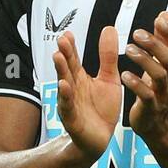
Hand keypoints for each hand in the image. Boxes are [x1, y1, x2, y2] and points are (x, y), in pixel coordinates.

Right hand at [53, 26, 120, 159]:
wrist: (100, 140)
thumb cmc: (102, 109)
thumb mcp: (109, 79)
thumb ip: (108, 57)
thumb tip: (109, 28)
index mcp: (80, 78)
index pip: (73, 59)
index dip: (71, 47)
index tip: (68, 33)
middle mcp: (72, 89)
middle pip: (67, 69)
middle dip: (64, 55)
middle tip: (61, 40)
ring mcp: (71, 104)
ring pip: (64, 86)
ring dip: (61, 72)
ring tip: (58, 57)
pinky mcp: (73, 120)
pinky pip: (68, 107)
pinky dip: (66, 97)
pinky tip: (64, 85)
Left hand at [122, 12, 167, 143]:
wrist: (158, 125)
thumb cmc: (157, 92)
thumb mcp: (161, 64)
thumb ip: (162, 40)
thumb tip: (166, 15)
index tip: (159, 20)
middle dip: (155, 45)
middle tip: (137, 33)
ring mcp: (163, 95)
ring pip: (160, 76)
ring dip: (145, 61)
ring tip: (129, 50)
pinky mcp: (151, 108)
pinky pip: (147, 96)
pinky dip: (137, 84)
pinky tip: (125, 75)